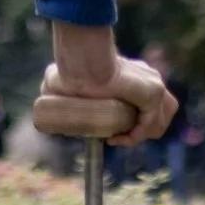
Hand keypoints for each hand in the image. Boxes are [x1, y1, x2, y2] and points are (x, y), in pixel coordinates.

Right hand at [42, 24, 176, 145]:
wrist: (83, 66)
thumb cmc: (71, 70)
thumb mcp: (66, 76)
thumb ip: (58, 81)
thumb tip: (44, 92)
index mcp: (135, 74)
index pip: (147, 103)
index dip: (133, 122)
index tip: (109, 131)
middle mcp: (149, 78)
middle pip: (160, 113)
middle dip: (141, 130)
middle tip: (116, 136)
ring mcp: (154, 84)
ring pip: (159, 121)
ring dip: (138, 135)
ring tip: (117, 138)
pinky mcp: (153, 92)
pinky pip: (150, 124)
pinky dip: (135, 136)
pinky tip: (117, 138)